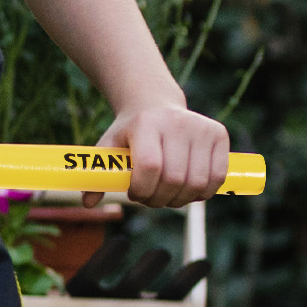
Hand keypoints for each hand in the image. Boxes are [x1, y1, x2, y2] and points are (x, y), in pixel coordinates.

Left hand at [84, 102, 229, 209]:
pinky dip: (202, 193)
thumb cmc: (130, 132)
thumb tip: (87, 202)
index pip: (150, 167)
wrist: (154, 104)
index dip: (142, 189)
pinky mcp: (219, 135)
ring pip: (196, 184)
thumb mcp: (109, 147)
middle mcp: (177, 122)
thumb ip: (99, 174)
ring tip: (167, 194)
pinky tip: (187, 189)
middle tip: (150, 198)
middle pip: (174, 179)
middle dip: (159, 199)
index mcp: (146, 123)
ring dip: (180, 200)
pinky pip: (216, 178)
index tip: (134, 193)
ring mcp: (201, 127)